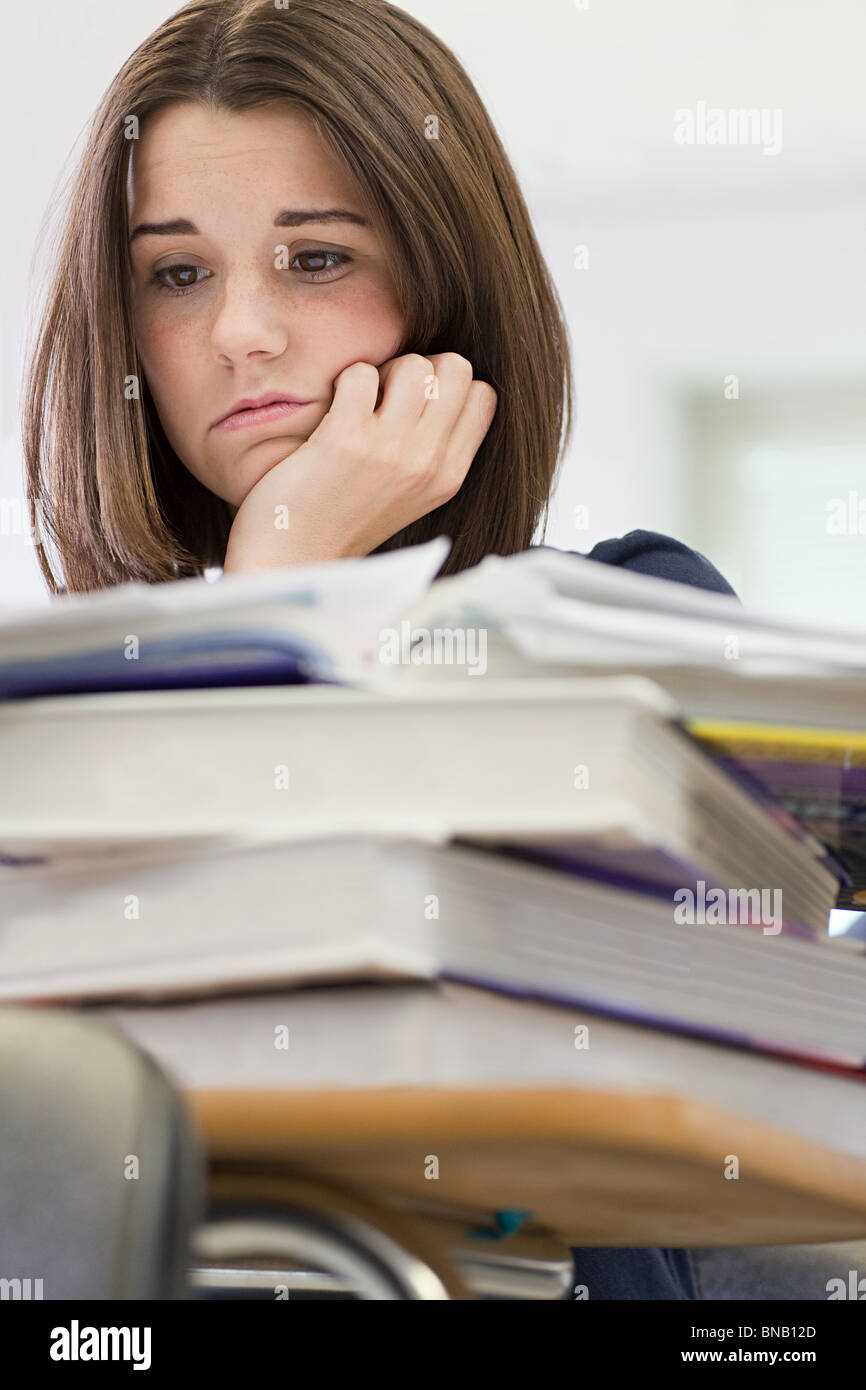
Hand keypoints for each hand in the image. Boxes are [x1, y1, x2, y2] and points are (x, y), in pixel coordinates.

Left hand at [222, 352, 497, 571]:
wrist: (295, 560)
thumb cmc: (347, 519)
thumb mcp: (413, 493)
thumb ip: (435, 447)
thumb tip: (440, 381)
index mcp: (449, 476)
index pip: (483, 395)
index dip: (447, 385)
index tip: (415, 404)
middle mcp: (428, 463)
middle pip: (455, 368)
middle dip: (421, 367)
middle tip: (388, 396)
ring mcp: (389, 451)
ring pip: (413, 364)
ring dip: (383, 371)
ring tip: (360, 403)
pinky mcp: (345, 440)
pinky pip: (361, 373)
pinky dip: (344, 381)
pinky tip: (332, 411)